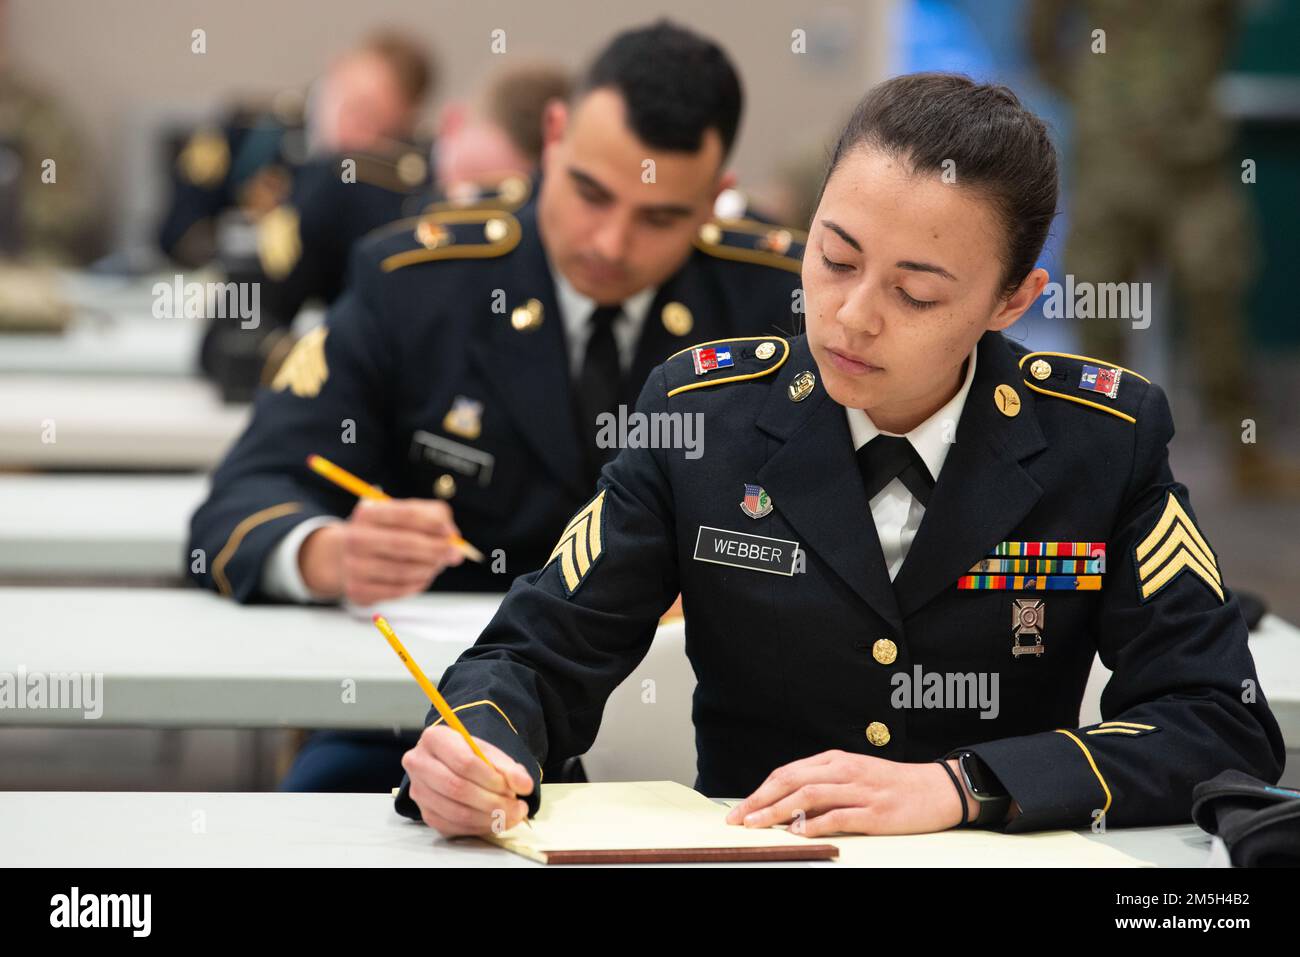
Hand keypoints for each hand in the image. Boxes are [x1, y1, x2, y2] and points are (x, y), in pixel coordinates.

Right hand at [299, 498, 465, 603]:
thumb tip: (453, 538)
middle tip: (456, 554)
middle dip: (436, 549)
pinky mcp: (358, 591)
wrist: (344, 557)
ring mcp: (353, 566)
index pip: (407, 515)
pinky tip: (423, 576)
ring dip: (429, 568)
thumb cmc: (384, 532)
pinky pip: (399, 590)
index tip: (452, 534)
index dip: (434, 524)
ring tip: (438, 564)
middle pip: (404, 544)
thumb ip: (433, 517)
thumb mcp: (402, 515)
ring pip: (404, 571)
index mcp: (367, 513)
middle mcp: (355, 538)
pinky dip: (418, 584)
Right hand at [401, 725, 534, 836]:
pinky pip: (451, 826)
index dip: (491, 779)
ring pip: (454, 811)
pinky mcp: (424, 812)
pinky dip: (477, 827)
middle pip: (457, 788)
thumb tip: (524, 786)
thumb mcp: (489, 752)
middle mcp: (419, 763)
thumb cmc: (468, 755)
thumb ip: (508, 767)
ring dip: (488, 818)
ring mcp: (418, 790)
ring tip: (511, 816)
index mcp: (434, 738)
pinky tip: (494, 822)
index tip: (513, 789)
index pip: (464, 762)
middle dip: (493, 802)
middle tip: (518, 808)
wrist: (449, 763)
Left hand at [723, 751, 977, 835]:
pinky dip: (815, 823)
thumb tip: (787, 806)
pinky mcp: (875, 812)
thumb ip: (824, 784)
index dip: (761, 790)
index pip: (788, 772)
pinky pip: (838, 816)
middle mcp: (844, 771)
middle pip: (791, 780)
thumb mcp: (854, 774)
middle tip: (738, 818)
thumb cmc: (891, 784)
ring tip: (757, 824)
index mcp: (836, 760)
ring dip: (778, 810)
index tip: (741, 809)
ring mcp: (859, 790)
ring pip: (809, 795)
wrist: (937, 788)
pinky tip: (798, 831)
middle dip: (760, 800)